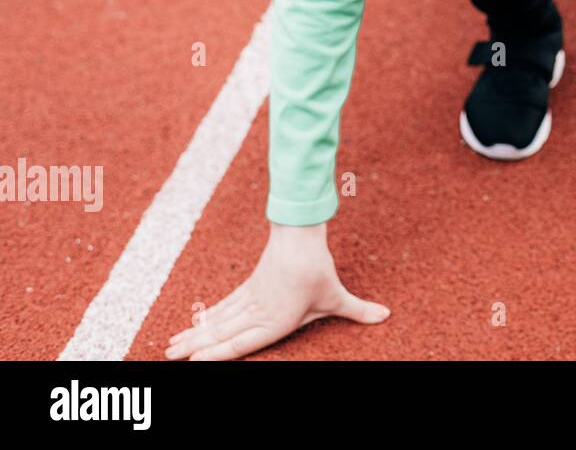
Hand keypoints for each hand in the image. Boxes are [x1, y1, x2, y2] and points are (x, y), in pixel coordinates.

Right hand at [164, 222, 390, 359]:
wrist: (300, 237)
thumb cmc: (318, 270)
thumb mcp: (337, 296)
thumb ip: (358, 310)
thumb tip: (385, 315)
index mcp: (274, 322)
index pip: (240, 342)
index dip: (216, 353)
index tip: (193, 361)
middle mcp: (257, 313)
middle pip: (220, 333)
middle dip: (194, 347)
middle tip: (167, 356)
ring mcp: (249, 300)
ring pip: (217, 320)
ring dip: (194, 333)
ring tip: (170, 345)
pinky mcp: (249, 288)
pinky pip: (223, 307)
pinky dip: (207, 317)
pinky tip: (195, 323)